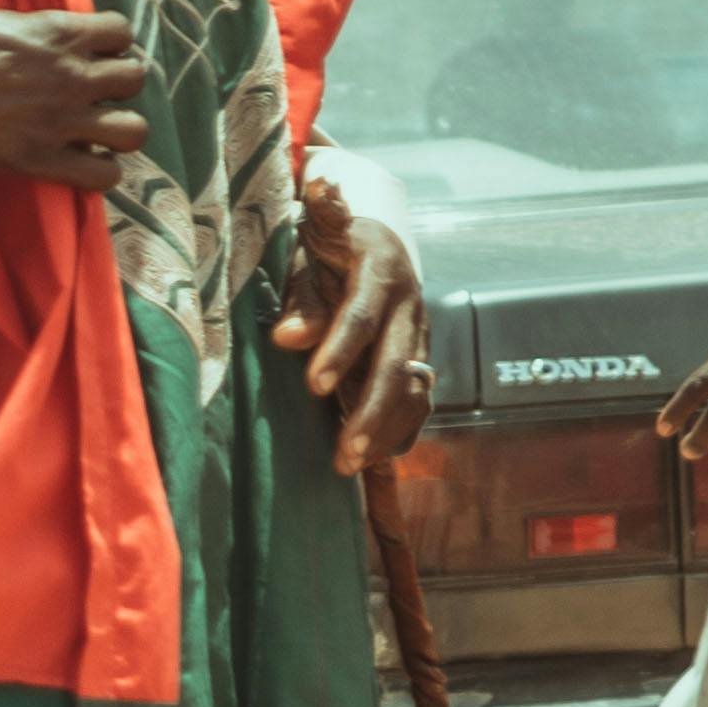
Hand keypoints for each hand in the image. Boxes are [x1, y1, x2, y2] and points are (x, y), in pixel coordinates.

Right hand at [0, 6, 147, 195]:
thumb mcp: (7, 22)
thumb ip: (44, 30)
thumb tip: (59, 36)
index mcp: (61, 34)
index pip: (123, 31)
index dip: (113, 44)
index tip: (95, 55)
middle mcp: (72, 76)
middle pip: (135, 79)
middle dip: (119, 86)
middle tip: (97, 94)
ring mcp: (62, 120)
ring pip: (134, 130)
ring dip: (120, 129)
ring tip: (98, 130)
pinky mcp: (45, 159)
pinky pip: (106, 175)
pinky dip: (102, 171)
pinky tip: (86, 161)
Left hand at [273, 194, 435, 469]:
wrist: (371, 241)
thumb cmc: (329, 247)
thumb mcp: (310, 254)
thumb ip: (301, 295)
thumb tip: (286, 338)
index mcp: (380, 269)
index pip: (361, 316)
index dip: (339, 351)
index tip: (314, 387)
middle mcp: (409, 305)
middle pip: (397, 365)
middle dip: (371, 413)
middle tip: (344, 454)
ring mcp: (420, 335)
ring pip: (414, 391)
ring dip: (384, 433)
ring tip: (349, 465)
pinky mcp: (421, 359)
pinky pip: (419, 402)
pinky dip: (399, 434)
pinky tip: (372, 460)